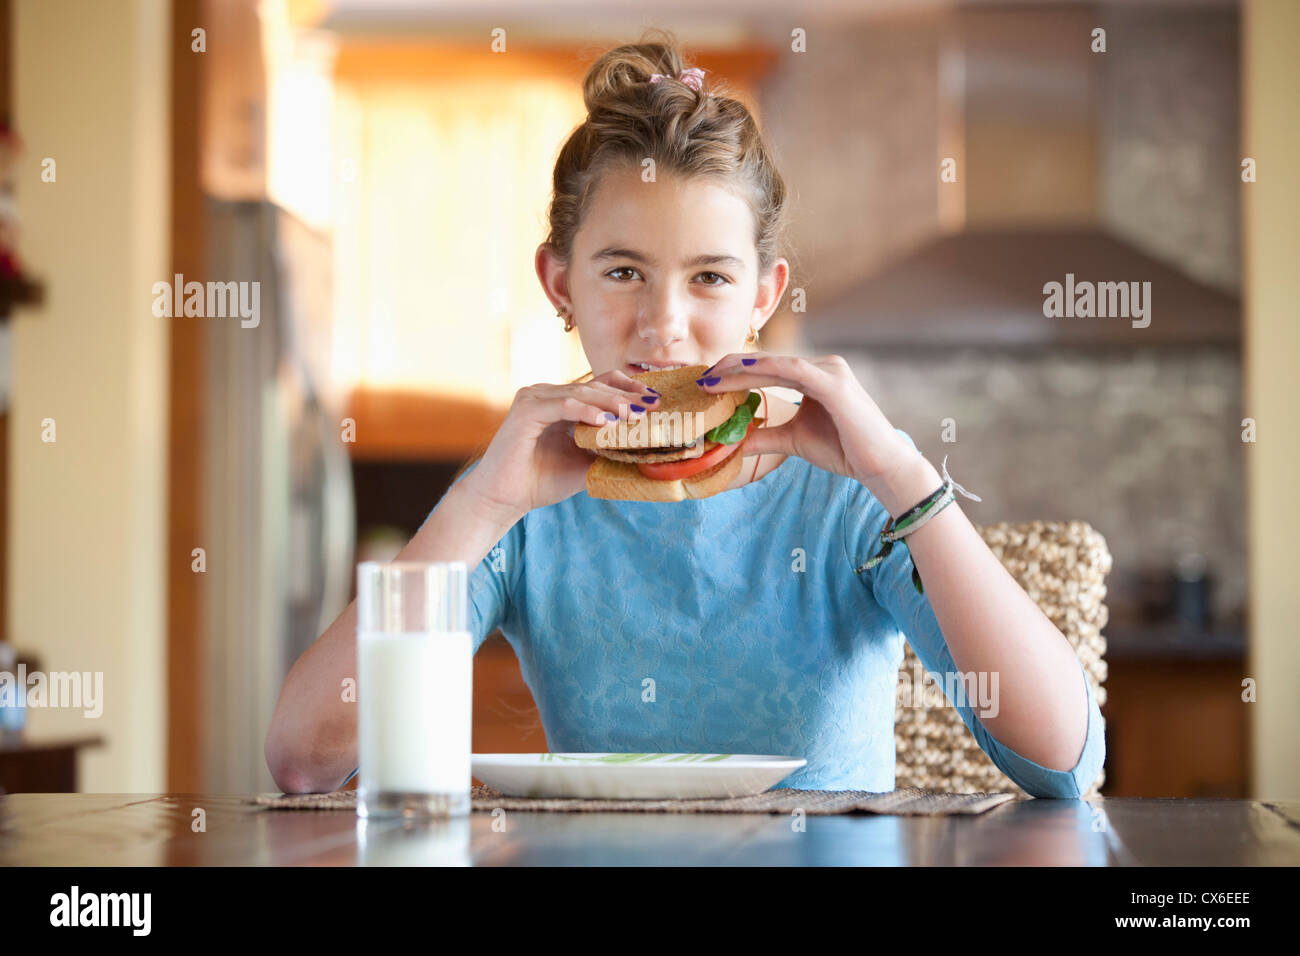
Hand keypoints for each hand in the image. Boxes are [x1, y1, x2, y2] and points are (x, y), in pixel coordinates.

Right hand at [460, 369, 653, 517]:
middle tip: (652, 406)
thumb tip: (646, 447)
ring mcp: (535, 398)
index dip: (628, 388)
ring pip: (581, 393)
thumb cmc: (541, 482)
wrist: (504, 499)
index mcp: (561, 402)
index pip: (600, 384)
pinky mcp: (526, 409)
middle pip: (594, 386)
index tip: (654, 399)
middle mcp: (547, 394)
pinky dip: (586, 411)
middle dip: (626, 396)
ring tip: (635, 415)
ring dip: (611, 403)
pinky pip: (563, 405)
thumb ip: (608, 449)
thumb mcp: (585, 462)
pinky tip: (606, 422)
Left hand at [698, 352, 920, 487]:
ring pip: (775, 363)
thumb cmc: (844, 451)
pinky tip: (740, 373)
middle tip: (700, 376)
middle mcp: (822, 366)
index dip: (735, 372)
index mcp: (814, 375)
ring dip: (740, 369)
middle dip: (731, 367)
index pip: (767, 368)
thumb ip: (765, 436)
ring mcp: (829, 371)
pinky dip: (764, 370)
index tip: (706, 381)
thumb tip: (733, 442)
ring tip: (711, 378)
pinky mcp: (834, 383)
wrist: (880, 466)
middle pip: (768, 361)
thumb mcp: (793, 441)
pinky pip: (792, 371)